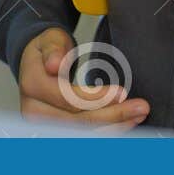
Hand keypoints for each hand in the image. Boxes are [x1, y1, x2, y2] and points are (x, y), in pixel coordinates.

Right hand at [17, 27, 148, 128]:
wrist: (37, 64)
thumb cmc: (48, 50)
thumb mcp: (51, 39)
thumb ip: (54, 49)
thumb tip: (54, 65)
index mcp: (32, 86)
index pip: (68, 99)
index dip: (96, 99)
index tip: (121, 93)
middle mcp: (34, 112)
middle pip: (78, 122)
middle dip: (113, 116)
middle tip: (141, 107)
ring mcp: (44, 126)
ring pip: (84, 133)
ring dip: (115, 127)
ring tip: (138, 114)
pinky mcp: (56, 132)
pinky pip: (84, 135)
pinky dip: (107, 131)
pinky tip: (126, 123)